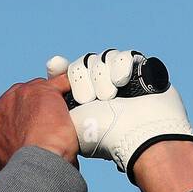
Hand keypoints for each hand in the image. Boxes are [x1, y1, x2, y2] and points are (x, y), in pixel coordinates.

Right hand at [0, 73, 78, 170]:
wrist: (39, 167)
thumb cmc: (31, 174)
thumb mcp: (14, 165)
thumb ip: (17, 148)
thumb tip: (35, 147)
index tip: (11, 119)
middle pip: (14, 99)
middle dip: (31, 109)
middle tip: (47, 126)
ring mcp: (14, 99)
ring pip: (36, 90)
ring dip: (49, 102)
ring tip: (63, 122)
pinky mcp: (38, 90)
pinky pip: (58, 83)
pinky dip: (68, 92)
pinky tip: (76, 105)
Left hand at [48, 49, 192, 181]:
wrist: (135, 135)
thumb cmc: (100, 132)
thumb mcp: (70, 116)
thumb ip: (57, 95)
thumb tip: (53, 65)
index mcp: (81, 101)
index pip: (68, 75)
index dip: (61, 68)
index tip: (54, 65)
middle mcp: (99, 89)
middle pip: (83, 64)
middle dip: (82, 78)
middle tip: (89, 98)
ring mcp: (119, 80)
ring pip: (101, 59)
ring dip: (101, 76)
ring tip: (108, 96)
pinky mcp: (140, 72)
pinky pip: (124, 56)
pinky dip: (119, 65)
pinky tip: (120, 81)